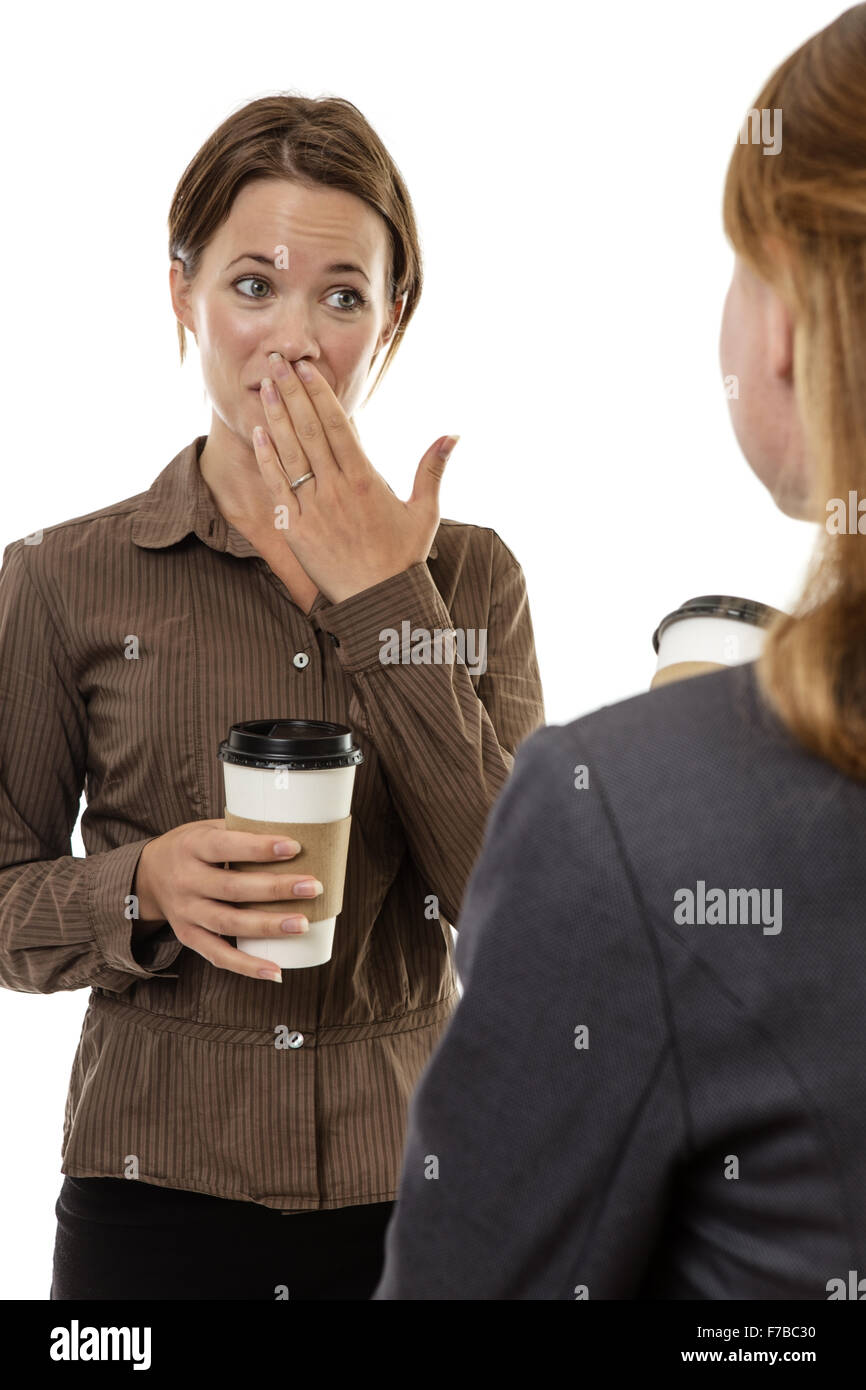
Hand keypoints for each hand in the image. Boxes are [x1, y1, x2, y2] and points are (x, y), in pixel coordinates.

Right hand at [133, 819, 322, 980]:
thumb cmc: (193, 846)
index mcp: (192, 846)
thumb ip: (242, 831)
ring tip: (303, 924)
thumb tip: (299, 831)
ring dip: (268, 926)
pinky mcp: (188, 936)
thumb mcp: (208, 828)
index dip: (259, 848)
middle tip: (313, 887)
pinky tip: (275, 971)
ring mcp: (185, 911)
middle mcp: (185, 880)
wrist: (148, 874)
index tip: (295, 847)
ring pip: (228, 922)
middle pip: (232, 888)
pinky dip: (247, 966)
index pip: (226, 846)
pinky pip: (218, 955)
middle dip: (275, 889)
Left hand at [251, 355, 459, 603]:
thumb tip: (452, 435)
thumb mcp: (424, 511)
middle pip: (310, 429)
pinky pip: (277, 485)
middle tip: (276, 361)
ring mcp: (313, 507)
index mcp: (366, 479)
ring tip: (265, 384)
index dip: (320, 393)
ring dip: (276, 415)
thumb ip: (432, 469)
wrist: (379, 600)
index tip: (306, 368)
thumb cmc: (402, 557)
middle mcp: (337, 488)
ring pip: (290, 452)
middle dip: (292, 392)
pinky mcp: (295, 528)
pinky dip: (267, 457)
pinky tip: (259, 431)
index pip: (338, 425)